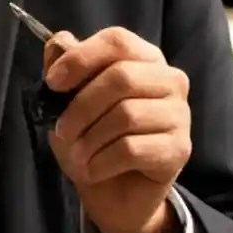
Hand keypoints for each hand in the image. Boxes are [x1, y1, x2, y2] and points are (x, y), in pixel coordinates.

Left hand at [45, 27, 191, 232]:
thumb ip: (63, 67)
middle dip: (81, 107)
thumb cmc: (92, 136)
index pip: (117, 40)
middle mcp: (169, 80)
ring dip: (89, 139)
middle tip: (62, 129)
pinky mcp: (179, 149)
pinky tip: (93, 169)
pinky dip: (101, 162)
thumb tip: (60, 41)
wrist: (112, 192)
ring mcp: (180, 114)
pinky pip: (132, 149)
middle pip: (122, 77)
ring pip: (126, 115)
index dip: (81, 58)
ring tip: (78, 154)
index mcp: (143, 58)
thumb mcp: (67, 99)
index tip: (52, 83)